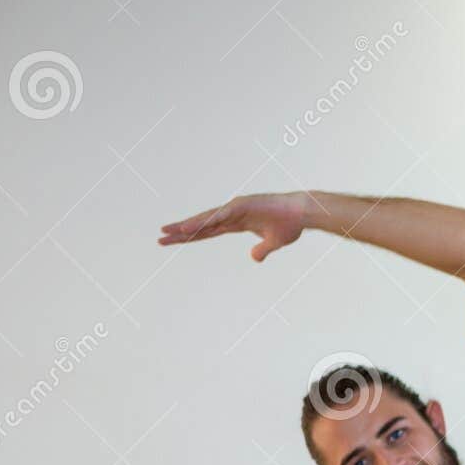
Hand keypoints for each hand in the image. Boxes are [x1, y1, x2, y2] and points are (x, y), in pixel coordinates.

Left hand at [158, 191, 309, 261]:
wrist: (303, 213)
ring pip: (206, 220)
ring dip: (187, 226)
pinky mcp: (241, 206)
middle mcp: (232, 213)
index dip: (191, 236)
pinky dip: (203, 222)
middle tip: (160, 237)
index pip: (208, 231)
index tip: (175, 241)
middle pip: (201, 225)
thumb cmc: (291, 224)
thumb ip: (262, 250)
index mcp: (237, 222)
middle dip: (181, 232)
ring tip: (168, 233)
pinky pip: (218, 216)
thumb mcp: (274, 243)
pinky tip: (189, 227)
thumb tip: (254, 258)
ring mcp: (235, 208)